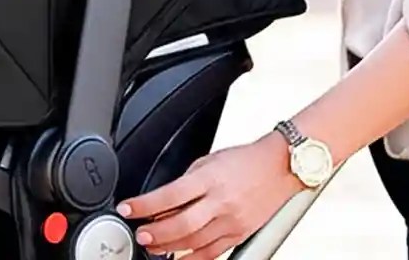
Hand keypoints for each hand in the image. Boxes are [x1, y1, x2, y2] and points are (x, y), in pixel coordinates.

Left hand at [116, 133, 303, 258]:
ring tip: (153, 246)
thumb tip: (164, 200)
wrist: (280, 167)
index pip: (170, 195)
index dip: (145, 204)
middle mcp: (221, 201)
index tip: (128, 208)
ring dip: (169, 247)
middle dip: (155, 233)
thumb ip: (187, 180)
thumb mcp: (210, 159)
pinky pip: (212, 252)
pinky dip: (192, 259)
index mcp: (210, 178)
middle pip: (182, 224)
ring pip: (194, 243)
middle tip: (140, 234)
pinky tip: (178, 258)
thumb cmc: (245, 160)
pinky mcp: (240, 234)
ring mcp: (232, 220)